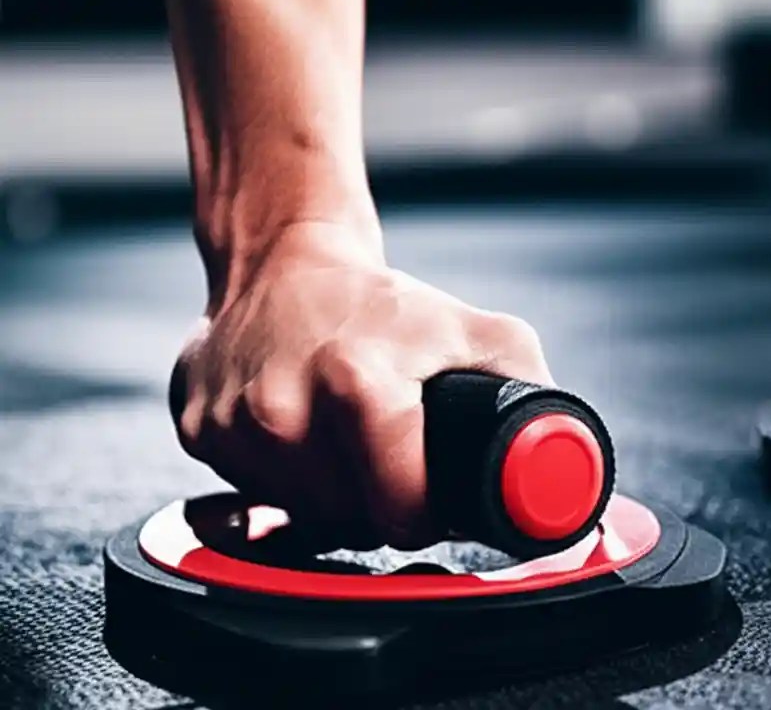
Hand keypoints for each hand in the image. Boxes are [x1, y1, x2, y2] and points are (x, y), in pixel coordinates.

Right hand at [169, 222, 552, 548]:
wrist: (283, 258)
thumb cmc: (381, 302)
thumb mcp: (476, 330)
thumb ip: (529, 386)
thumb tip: (565, 458)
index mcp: (357, 382)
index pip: (403, 509)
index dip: (430, 510)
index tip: (435, 492)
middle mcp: (283, 411)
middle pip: (353, 521)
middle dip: (384, 504)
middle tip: (396, 458)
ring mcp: (232, 426)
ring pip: (304, 516)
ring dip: (336, 498)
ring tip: (350, 440)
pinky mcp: (196, 431)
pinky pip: (256, 495)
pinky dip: (288, 480)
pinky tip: (305, 437)